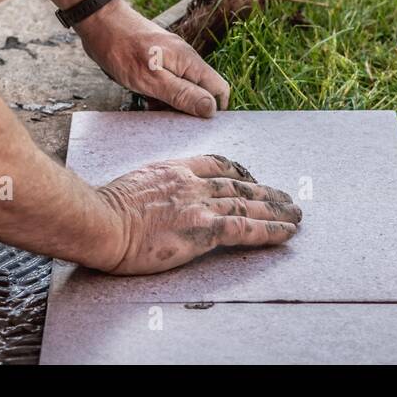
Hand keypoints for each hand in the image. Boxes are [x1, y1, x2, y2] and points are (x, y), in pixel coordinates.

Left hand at [78, 0, 230, 117]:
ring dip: (170, 102)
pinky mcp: (158, 59)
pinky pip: (168, 81)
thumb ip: (182, 94)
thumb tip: (211, 109)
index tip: (196, 123)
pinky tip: (144, 97)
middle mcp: (185, 59)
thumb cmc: (122, 50)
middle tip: (165, 116)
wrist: (99, 22)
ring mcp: (172, 58)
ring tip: (150, 105)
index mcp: (189, 62)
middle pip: (201, 90)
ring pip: (183, 87)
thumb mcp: (152, 80)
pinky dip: (159, 93)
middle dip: (188, 108)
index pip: (219, 88)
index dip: (213, 108)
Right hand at [91, 154, 300, 273]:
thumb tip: (153, 201)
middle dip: (265, 191)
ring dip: (276, 210)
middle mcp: (191, 183)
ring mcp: (198, 204)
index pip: (215, 164)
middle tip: (286, 197)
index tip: (251, 177)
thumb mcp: (132, 184)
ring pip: (248, 204)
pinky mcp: (203, 229)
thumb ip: (151, 188)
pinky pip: (245, 228)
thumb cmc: (102, 210)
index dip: (239, 172)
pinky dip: (270, 230)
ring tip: (296, 214)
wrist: (100, 220)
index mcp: (173, 169)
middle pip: (238, 184)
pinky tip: (286, 232)